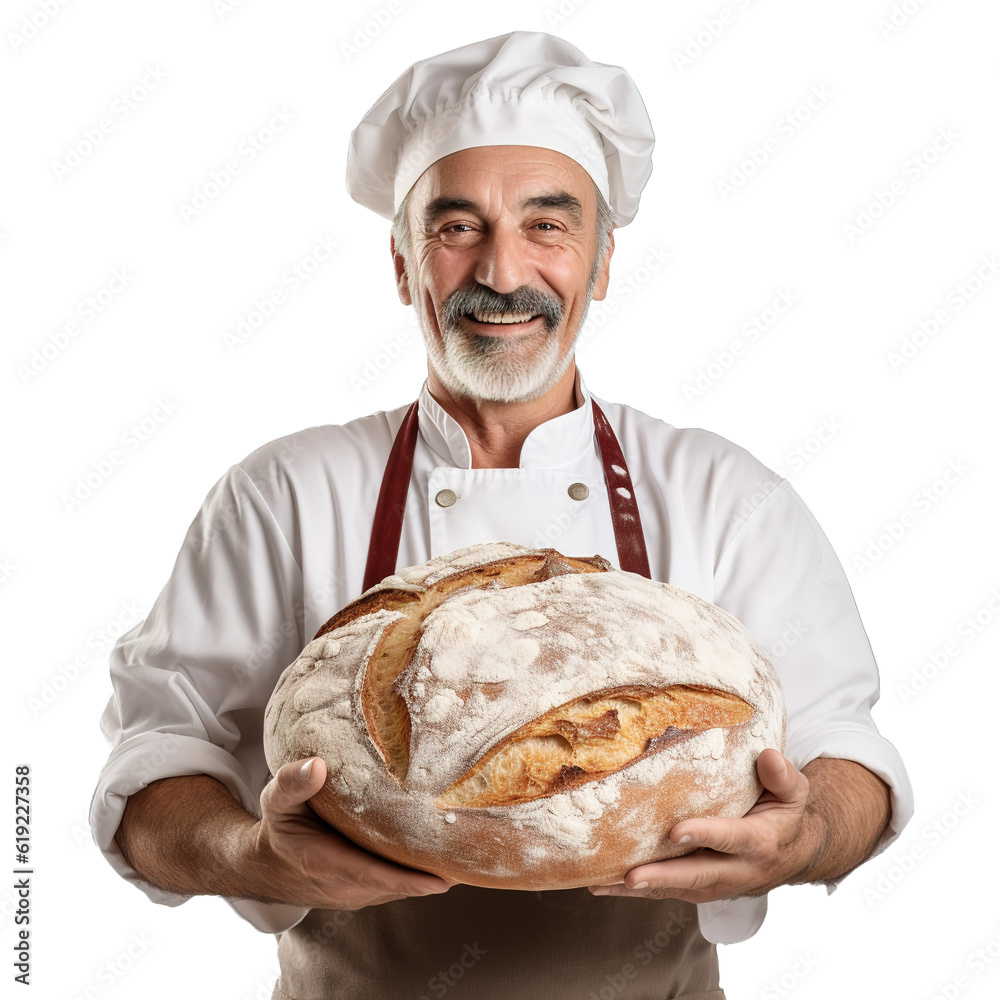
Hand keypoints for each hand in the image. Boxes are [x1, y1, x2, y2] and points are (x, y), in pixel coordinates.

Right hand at [254, 756, 454, 909]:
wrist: (264, 867)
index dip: (409, 878)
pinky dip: (420, 875)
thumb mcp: (276, 801)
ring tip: (469, 854)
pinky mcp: (365, 892)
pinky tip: (445, 856)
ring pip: (403, 887)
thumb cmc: (278, 828)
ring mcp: (357, 894)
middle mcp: (346, 887)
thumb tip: (317, 766)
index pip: (374, 875)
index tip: (444, 878)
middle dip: (435, 873)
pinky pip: (398, 886)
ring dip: (432, 875)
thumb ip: (293, 783)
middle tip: (475, 856)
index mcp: (326, 864)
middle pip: (400, 884)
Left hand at [588, 748, 815, 903]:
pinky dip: (635, 891)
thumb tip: (768, 755)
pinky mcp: (700, 888)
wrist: (792, 852)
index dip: (704, 835)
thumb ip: (782, 776)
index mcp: (759, 842)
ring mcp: (717, 884)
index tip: (676, 832)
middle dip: (663, 877)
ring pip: (676, 889)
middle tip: (632, 876)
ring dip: (641, 889)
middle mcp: (737, 870)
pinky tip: (603, 885)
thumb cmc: (785, 813)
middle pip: (697, 875)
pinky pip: (667, 891)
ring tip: (603, 884)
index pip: (729, 838)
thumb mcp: (793, 791)